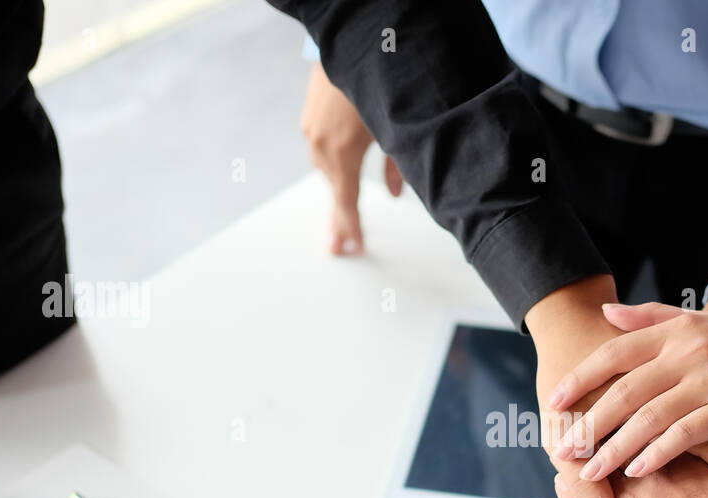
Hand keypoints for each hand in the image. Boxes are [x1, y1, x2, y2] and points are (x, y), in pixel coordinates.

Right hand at [300, 62, 402, 254]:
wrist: (354, 38)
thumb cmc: (381, 79)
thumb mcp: (397, 128)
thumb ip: (397, 165)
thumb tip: (395, 194)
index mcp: (342, 150)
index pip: (346, 202)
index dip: (351, 227)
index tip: (353, 249)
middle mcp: (321, 142)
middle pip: (333, 190)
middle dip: (341, 218)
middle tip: (343, 245)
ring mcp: (311, 129)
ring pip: (326, 171)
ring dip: (337, 191)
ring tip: (345, 217)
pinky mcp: (310, 117)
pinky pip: (321, 152)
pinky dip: (333, 168)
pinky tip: (342, 177)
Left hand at [529, 278, 707, 497]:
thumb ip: (655, 318)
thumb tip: (606, 312)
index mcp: (680, 329)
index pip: (616, 351)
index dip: (582, 378)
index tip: (554, 403)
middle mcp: (690, 349)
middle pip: (624, 389)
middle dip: (588, 422)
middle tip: (560, 449)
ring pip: (648, 415)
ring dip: (614, 447)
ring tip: (589, 472)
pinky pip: (685, 434)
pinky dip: (658, 453)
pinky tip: (637, 473)